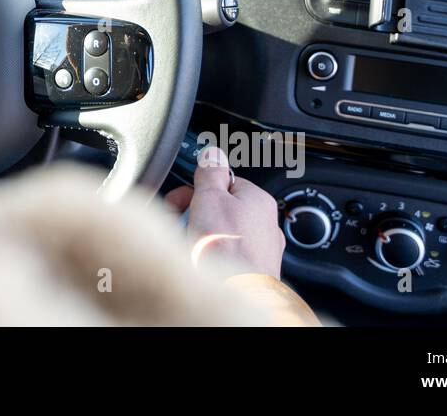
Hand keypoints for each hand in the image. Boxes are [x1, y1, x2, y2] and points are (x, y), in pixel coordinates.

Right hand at [165, 145, 286, 278]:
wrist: (236, 292)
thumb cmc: (227, 247)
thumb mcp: (210, 197)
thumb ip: (210, 172)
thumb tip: (213, 153)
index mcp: (258, 200)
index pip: (223, 183)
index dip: (197, 190)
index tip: (181, 198)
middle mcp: (265, 224)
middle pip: (221, 209)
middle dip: (196, 215)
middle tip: (181, 224)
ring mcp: (260, 251)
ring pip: (221, 234)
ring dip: (200, 236)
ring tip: (189, 246)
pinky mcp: (251, 272)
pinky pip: (224, 256)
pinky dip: (210, 257)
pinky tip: (200, 263)